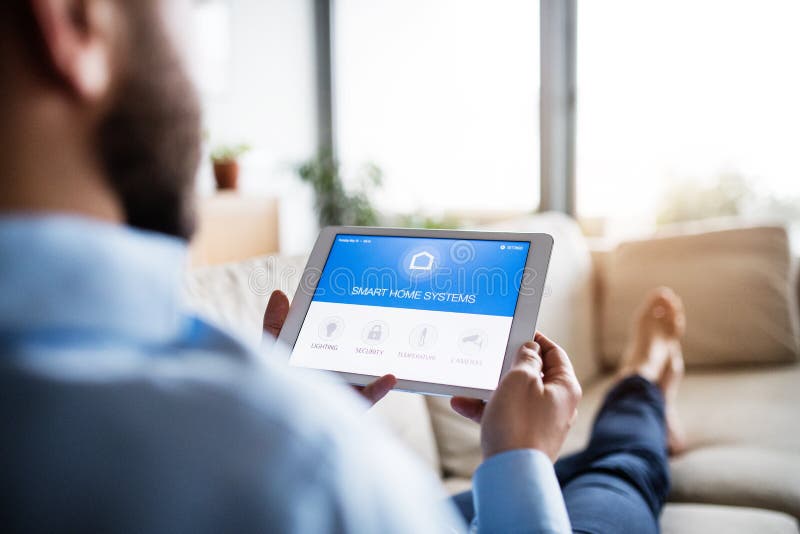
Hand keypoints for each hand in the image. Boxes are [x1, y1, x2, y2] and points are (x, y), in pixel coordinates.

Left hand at [263, 290, 395, 405]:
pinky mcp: (349, 406)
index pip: (335, 330)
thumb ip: (274, 325)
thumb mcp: (272, 350)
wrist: (273, 421)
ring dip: (380, 357)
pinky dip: (379, 388)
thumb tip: (280, 294)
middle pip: (356, 348)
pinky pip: (368, 397)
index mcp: (319, 353)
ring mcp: (345, 388)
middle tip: (384, 312)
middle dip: (371, 331)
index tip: (356, 293)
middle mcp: (335, 369)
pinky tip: (389, 377)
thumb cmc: (274, 386)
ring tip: (391, 342)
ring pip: (367, 370)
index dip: (345, 313)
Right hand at [450, 332, 581, 461]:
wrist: (511, 472)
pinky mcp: (524, 437)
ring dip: (491, 388)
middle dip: (508, 365)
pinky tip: (462, 404)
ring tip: (469, 383)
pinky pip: (505, 415)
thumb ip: (526, 359)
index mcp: (565, 387)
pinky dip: (486, 408)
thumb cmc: (519, 424)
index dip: (536, 340)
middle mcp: (558, 405)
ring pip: (515, 396)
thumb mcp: (520, 379)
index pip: (555, 353)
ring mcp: (541, 423)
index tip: (517, 332)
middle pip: (534, 374)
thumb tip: (530, 350)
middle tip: (491, 356)